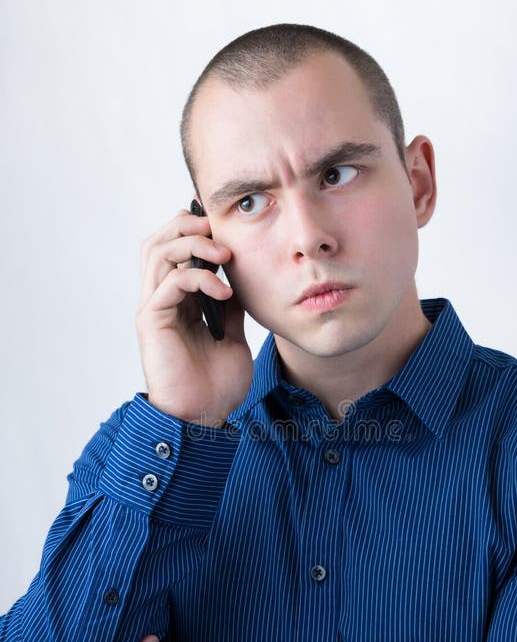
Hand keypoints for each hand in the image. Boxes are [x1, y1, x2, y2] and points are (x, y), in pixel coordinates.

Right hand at [137, 206, 253, 423]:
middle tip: (217, 228)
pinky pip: (169, 282)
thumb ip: (231, 307)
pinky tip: (223, 291)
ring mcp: (154, 308)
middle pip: (159, 241)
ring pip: (158, 252)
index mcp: (179, 300)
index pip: (176, 248)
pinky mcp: (152, 321)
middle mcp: (162, 299)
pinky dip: (198, 278)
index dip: (195, 230)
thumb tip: (239, 280)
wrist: (205, 416)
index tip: (225, 225)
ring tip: (223, 254)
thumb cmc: (217, 383)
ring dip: (191, 244)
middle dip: (186, 226)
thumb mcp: (234, 335)